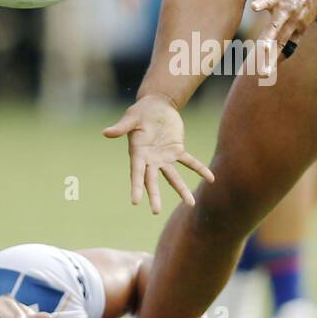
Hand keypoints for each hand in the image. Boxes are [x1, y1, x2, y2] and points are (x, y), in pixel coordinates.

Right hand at [103, 93, 213, 213]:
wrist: (157, 105)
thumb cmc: (141, 111)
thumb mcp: (131, 117)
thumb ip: (121, 127)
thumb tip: (105, 133)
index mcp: (137, 153)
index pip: (135, 173)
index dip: (136, 186)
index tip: (135, 201)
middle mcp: (150, 160)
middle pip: (152, 181)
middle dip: (154, 196)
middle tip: (156, 212)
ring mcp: (164, 157)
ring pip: (173, 177)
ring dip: (181, 189)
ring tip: (191, 203)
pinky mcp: (177, 150)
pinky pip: (189, 162)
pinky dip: (199, 169)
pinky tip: (211, 178)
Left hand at [239, 0, 316, 79]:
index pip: (268, 0)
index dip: (261, 3)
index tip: (254, 7)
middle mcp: (286, 14)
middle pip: (275, 30)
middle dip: (267, 44)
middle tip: (260, 54)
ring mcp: (293, 25)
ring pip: (281, 44)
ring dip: (273, 58)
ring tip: (264, 73)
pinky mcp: (299, 32)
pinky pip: (289, 47)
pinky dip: (281, 57)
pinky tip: (271, 69)